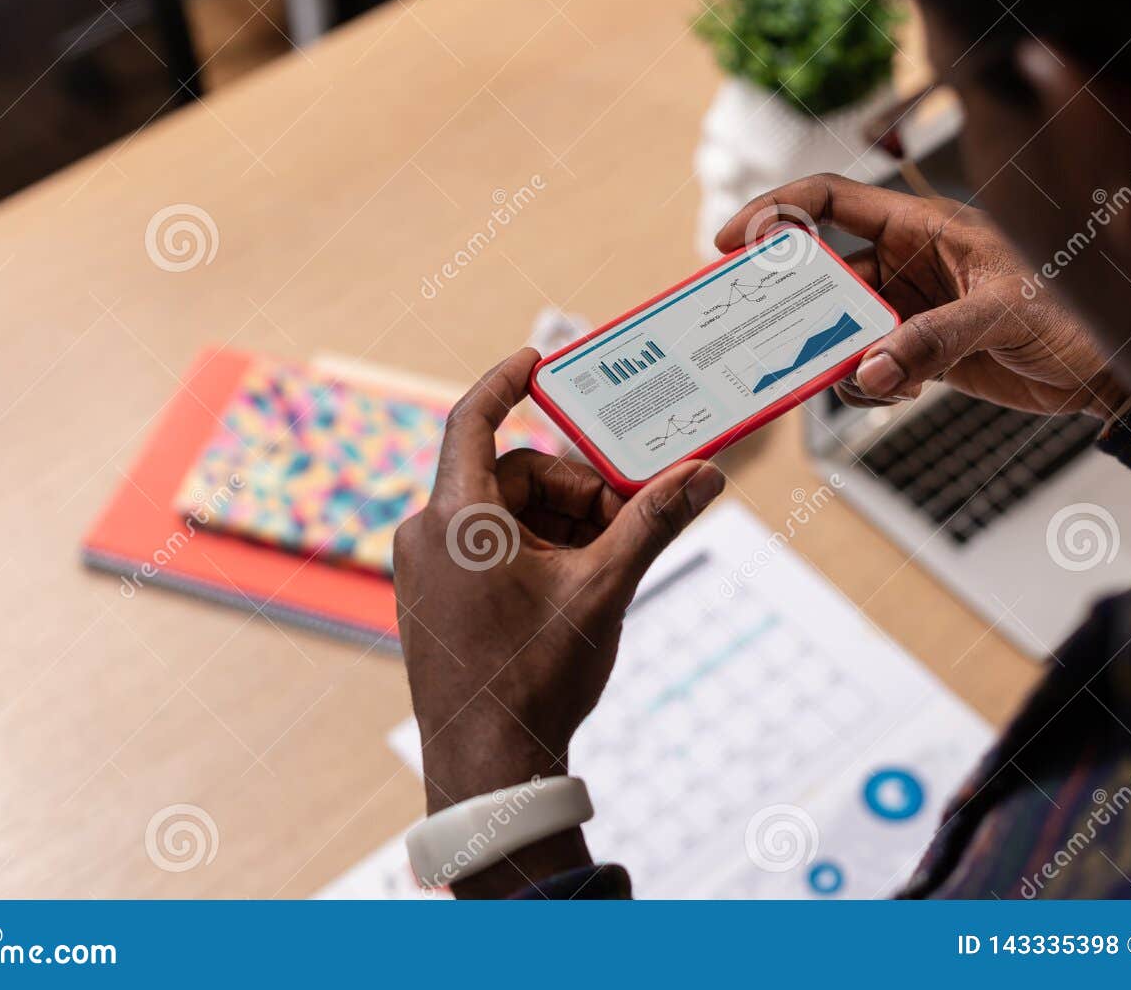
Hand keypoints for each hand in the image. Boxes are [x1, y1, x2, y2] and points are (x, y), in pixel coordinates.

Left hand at [392, 348, 724, 894]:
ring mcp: (426, 571)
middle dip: (575, 492)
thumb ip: (653, 523)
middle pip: (512, 475)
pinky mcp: (434, 599)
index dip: (506, 382)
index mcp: (456, 519)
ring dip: (560, 528)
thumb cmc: (533, 680)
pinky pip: (488, 548)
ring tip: (603, 570)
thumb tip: (704, 477)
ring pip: (505, 515)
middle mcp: (428, 535)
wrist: (490, 769)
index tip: (539, 361)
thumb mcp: (604, 590)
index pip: (473, 419)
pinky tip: (572, 590)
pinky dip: (534, 553)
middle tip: (624, 525)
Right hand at [715, 174, 1130, 417]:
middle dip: (796, 305)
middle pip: (824, 272)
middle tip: (770, 335)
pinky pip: (868, 367)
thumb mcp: (1003, 315)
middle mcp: (908, 262)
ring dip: (837, 357)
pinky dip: (868, 385)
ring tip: (868, 377)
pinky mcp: (921, 353)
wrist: (1111, 372)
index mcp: (922, 225)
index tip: (732, 244)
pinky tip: (899, 392)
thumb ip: (932, 340)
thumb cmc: (1075, 315)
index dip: (776, 212)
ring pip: (840, 328)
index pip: (832, 200)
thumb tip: (867, 369)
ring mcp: (911, 309)